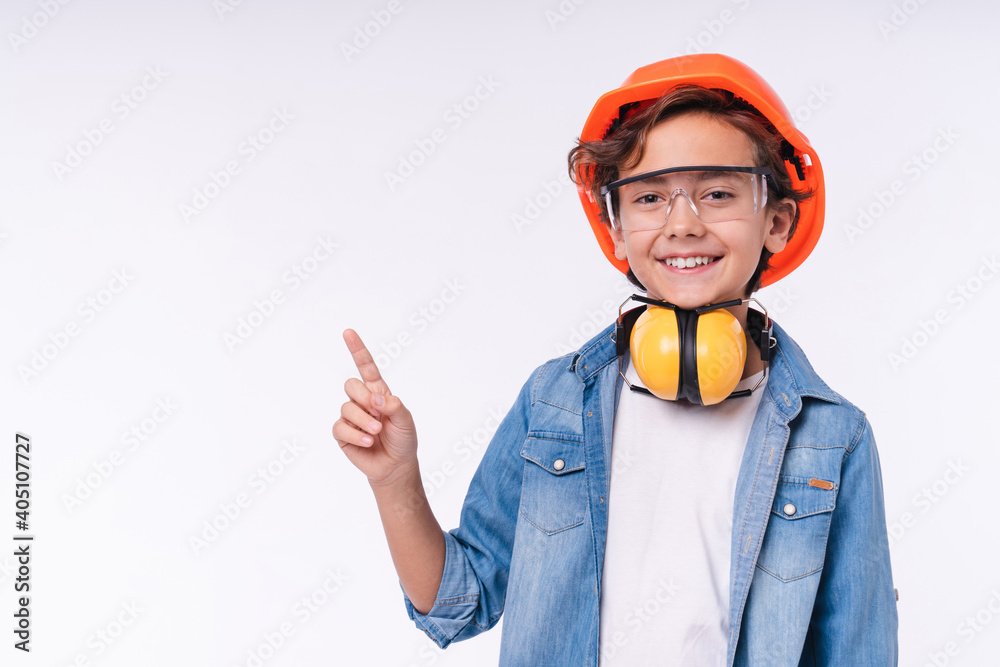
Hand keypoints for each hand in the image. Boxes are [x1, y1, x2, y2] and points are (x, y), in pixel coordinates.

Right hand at [333, 329, 418, 486]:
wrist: (396, 466)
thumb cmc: (402, 440)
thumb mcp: (406, 420)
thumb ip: (394, 406)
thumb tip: (376, 398)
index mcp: (378, 392)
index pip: (365, 367)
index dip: (357, 349)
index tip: (348, 332)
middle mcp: (362, 402)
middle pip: (351, 384)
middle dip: (363, 397)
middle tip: (378, 412)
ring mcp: (350, 417)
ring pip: (346, 407)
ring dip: (363, 420)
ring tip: (377, 432)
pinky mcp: (342, 434)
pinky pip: (340, 427)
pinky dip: (355, 435)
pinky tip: (368, 441)